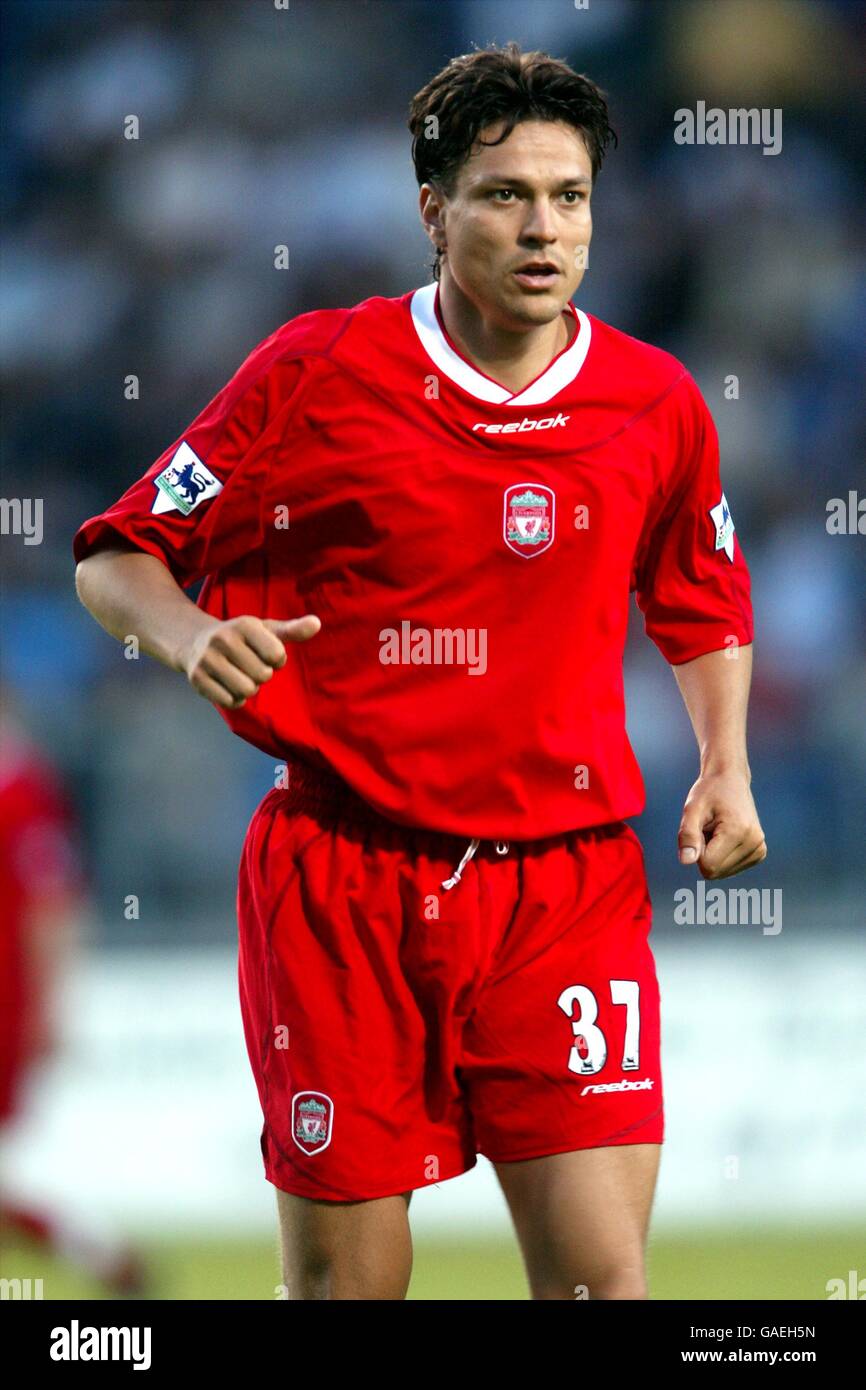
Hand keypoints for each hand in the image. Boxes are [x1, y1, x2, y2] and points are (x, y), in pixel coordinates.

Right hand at [181, 614, 320, 709]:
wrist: (195, 642)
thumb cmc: (241, 638)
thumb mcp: (266, 630)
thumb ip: (293, 630)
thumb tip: (317, 623)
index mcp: (244, 624)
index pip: (277, 655)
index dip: (276, 659)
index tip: (264, 652)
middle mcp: (223, 639)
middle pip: (263, 675)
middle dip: (262, 675)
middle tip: (249, 665)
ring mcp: (208, 659)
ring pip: (247, 690)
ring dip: (249, 688)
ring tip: (240, 675)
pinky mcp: (197, 679)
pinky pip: (230, 702)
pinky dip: (235, 699)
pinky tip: (228, 685)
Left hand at [677, 770, 766, 878]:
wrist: (730, 779)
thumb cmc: (709, 792)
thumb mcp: (692, 809)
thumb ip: (687, 835)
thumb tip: (686, 861)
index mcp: (739, 832)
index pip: (708, 865)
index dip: (696, 850)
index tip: (701, 828)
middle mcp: (755, 843)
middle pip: (715, 872)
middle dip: (704, 853)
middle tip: (709, 828)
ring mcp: (760, 849)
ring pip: (722, 872)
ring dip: (713, 854)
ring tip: (718, 830)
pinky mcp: (760, 853)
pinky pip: (731, 868)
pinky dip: (723, 855)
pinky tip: (726, 835)